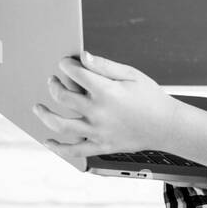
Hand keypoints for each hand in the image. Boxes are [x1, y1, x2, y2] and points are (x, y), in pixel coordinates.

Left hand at [31, 51, 178, 169]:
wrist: (167, 126)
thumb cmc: (151, 97)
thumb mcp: (132, 75)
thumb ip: (105, 66)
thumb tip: (83, 56)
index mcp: (106, 91)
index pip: (76, 73)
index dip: (66, 65)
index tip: (64, 63)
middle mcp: (98, 112)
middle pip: (63, 97)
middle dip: (53, 85)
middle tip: (51, 81)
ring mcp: (98, 132)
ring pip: (61, 125)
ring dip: (45, 115)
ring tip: (38, 108)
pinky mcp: (101, 146)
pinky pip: (74, 151)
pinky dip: (58, 147)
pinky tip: (48, 140)